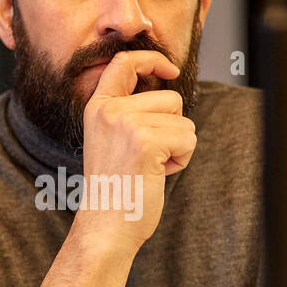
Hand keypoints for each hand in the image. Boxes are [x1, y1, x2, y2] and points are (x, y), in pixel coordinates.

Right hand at [74, 51, 194, 254]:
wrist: (106, 226)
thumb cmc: (116, 190)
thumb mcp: (112, 140)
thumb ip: (130, 113)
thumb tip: (168, 92)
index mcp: (97, 108)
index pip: (124, 63)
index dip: (151, 59)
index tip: (170, 70)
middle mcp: (110, 110)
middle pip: (169, 97)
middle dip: (172, 127)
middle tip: (148, 157)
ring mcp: (126, 123)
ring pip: (182, 119)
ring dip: (177, 144)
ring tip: (151, 166)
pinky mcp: (146, 141)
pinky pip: (188, 138)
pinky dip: (182, 159)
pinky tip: (158, 174)